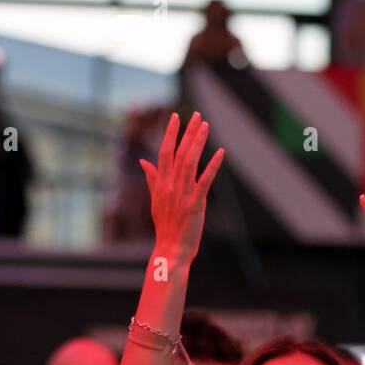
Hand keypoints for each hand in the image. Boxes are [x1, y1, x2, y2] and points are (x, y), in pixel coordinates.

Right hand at [139, 111, 224, 266]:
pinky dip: (213, 165)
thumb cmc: (165, 226)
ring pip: (190, 161)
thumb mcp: (155, 200)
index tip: (175, 117)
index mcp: (161, 183)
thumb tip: (143, 161)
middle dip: (187, 132)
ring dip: (198, 142)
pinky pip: (205, 180)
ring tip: (206, 126)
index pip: (164, 152)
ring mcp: (182, 194)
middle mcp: (170, 185)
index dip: (170, 133)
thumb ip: (152, 178)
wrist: (171, 248)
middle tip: (196, 115)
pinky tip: (220, 152)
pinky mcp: (195, 203)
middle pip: (178, 152)